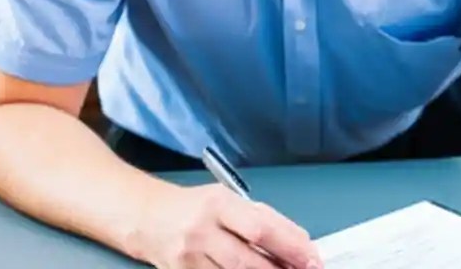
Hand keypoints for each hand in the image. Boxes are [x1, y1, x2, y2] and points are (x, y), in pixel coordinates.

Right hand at [135, 183, 321, 268]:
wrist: (147, 218)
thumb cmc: (194, 207)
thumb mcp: (228, 200)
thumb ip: (262, 218)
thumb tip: (299, 241)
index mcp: (218, 204)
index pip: (261, 228)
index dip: (291, 246)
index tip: (312, 258)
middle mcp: (202, 231)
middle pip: (249, 259)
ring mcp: (190, 257)